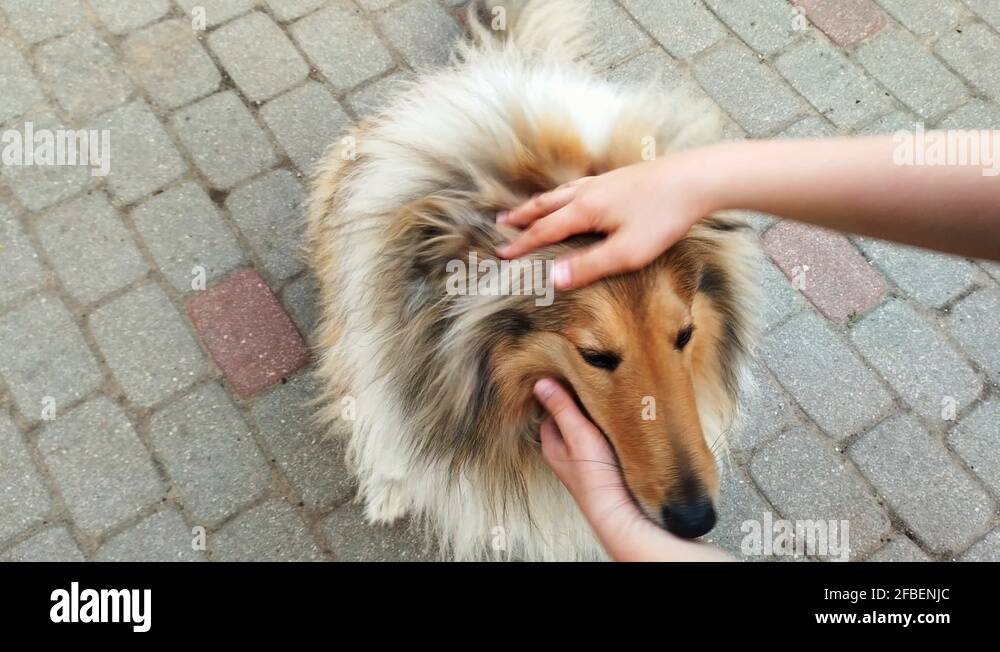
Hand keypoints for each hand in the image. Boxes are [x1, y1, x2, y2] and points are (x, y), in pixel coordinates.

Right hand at [498, 152, 717, 289]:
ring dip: (540, 203)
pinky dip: (563, 193)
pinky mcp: (619, 178)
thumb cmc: (663, 217)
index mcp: (585, 210)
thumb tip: (553, 279)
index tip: (501, 254)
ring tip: (529, 208)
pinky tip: (573, 195)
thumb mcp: (626, 252)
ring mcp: (604, 182)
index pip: (544, 230)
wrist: (695, 178)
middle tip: (501, 223)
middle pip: (546, 205)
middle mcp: (588, 192)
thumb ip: (589, 266)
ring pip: (561, 192)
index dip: (522, 245)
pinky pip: (579, 186)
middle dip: (522, 217)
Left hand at [533, 378, 732, 561]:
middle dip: (582, 395)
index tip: (572, 365)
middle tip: (597, 371)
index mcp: (554, 445)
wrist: (630, 515)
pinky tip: (628, 410)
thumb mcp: (578, 436)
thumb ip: (561, 408)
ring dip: (601, 406)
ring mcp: (592, 456)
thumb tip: (540, 382)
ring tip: (615, 386)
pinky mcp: (613, 459)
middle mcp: (570, 451)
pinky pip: (611, 430)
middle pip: (572, 413)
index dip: (560, 386)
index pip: (550, 407)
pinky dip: (616, 419)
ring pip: (593, 421)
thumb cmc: (600, 481)